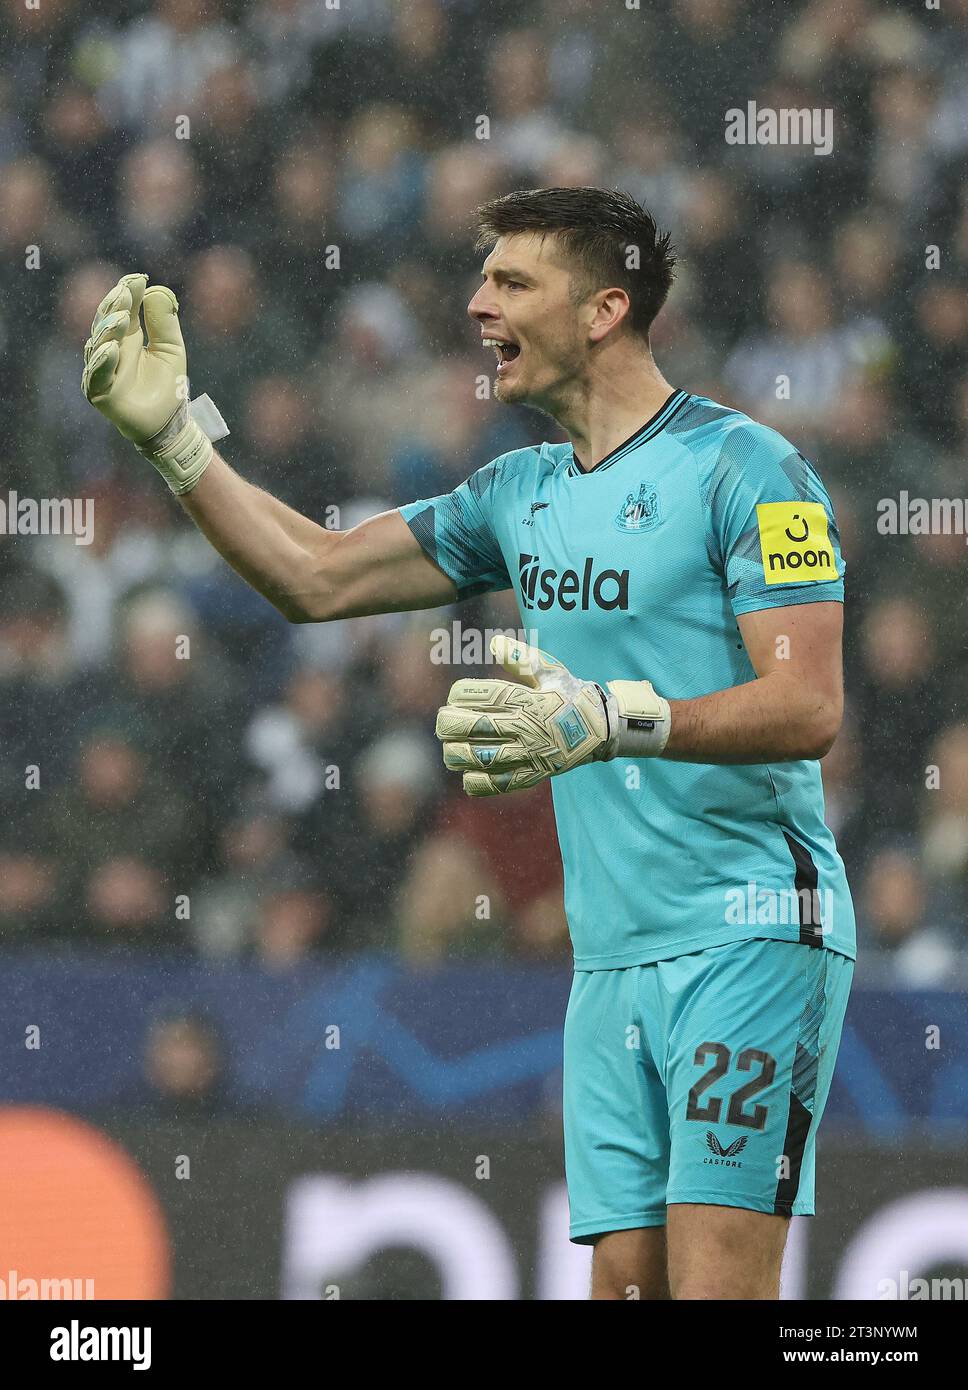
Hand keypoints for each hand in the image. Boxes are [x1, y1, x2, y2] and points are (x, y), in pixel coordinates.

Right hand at [81, 273, 214, 493]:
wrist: (170, 423)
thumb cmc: (168, 385)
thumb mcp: (171, 348)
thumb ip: (164, 322)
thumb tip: (156, 290)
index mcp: (126, 337)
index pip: (122, 309)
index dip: (127, 293)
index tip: (138, 279)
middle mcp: (110, 349)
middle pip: (106, 322)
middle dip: (115, 306)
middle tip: (126, 292)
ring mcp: (102, 370)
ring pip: (98, 344)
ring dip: (108, 329)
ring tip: (121, 317)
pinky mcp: (99, 392)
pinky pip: (97, 374)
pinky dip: (103, 360)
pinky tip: (111, 348)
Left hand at [435, 635, 669, 796]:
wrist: (601, 727)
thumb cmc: (569, 695)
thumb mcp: (551, 671)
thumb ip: (521, 659)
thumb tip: (494, 643)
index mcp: (527, 698)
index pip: (484, 694)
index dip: (461, 694)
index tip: (454, 696)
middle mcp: (525, 726)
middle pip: (475, 726)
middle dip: (449, 724)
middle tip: (443, 723)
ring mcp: (529, 753)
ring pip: (482, 757)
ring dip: (457, 754)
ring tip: (449, 750)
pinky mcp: (534, 774)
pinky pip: (499, 783)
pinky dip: (478, 782)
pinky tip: (466, 775)